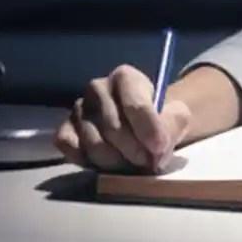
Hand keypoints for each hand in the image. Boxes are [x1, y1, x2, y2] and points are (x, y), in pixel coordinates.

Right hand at [53, 64, 191, 171]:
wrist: (141, 126)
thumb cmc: (160, 118)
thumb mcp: (176, 117)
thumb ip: (171, 127)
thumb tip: (157, 149)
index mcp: (125, 77)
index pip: (135, 104)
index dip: (149, 129)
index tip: (160, 148)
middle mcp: (97, 88)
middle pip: (114, 127)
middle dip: (134, 151)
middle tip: (148, 162)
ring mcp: (78, 109)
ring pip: (94, 143)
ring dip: (116, 161)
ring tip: (132, 164)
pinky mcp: (64, 130)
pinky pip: (72, 150)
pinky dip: (90, 162)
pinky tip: (107, 164)